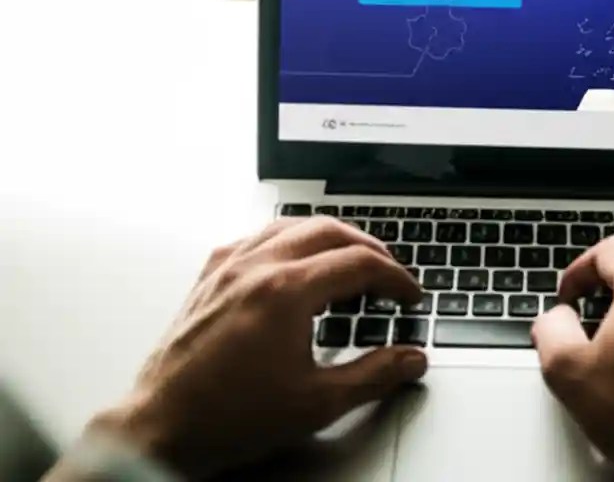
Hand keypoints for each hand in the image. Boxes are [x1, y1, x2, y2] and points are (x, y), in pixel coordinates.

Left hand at [85, 217, 425, 478]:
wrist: (162, 430)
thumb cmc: (227, 417)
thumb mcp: (317, 403)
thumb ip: (374, 376)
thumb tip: (410, 360)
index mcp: (285, 292)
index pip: (359, 263)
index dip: (395, 278)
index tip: (408, 297)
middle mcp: (255, 269)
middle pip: (329, 231)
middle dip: (370, 249)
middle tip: (389, 275)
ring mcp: (227, 269)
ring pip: (290, 225)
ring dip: (329, 237)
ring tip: (350, 259)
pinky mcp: (208, 279)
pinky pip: (254, 238)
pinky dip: (286, 240)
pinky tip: (292, 260)